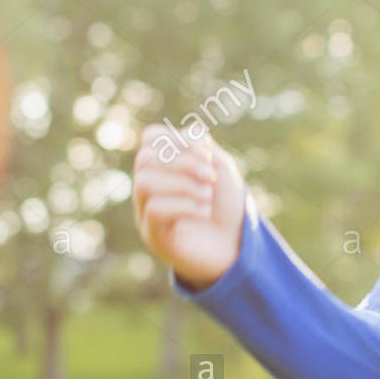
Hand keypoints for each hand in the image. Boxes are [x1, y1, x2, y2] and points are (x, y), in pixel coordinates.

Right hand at [132, 125, 245, 289]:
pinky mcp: (153, 236)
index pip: (150, 139)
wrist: (235, 247)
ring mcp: (146, 211)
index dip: (175, 138)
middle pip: (145, 159)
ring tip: (207, 195)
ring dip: (182, 185)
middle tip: (211, 176)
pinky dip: (184, 205)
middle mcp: (148, 186)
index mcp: (162, 166)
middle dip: (182, 163)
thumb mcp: (222, 169)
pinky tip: (204, 211)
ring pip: (144, 183)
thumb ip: (204, 148)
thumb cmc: (226, 206)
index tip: (205, 154)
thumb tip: (188, 131)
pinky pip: (154, 210)